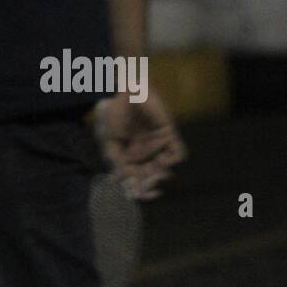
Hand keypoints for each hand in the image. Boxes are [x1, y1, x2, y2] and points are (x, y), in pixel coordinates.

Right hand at [94, 86, 186, 200]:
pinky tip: (163, 160)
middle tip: (149, 186)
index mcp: (126, 155)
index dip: (136, 190)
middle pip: (149, 176)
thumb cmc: (112, 115)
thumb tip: (121, 183)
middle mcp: (143, 152)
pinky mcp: (169, 133)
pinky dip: (171, 159)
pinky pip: (177, 153)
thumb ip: (116, 163)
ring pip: (164, 168)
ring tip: (157, 174)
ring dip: (160, 174)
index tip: (136, 194)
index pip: (133, 178)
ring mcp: (157, 144)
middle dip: (149, 184)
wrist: (123, 92)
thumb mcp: (108, 143)